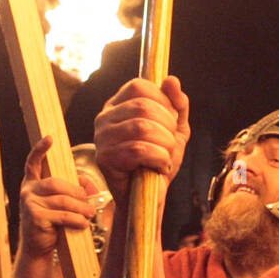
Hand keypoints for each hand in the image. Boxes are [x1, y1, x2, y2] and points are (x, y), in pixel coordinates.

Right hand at [18, 135, 95, 258]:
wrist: (39, 247)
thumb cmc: (52, 221)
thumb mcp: (62, 203)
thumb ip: (74, 190)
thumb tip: (91, 186)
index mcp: (33, 183)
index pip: (33, 162)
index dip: (40, 149)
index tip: (49, 138)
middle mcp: (28, 191)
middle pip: (56, 183)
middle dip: (76, 192)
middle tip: (89, 202)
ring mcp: (29, 204)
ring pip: (62, 200)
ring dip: (80, 208)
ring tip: (90, 214)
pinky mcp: (34, 218)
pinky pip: (62, 215)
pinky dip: (76, 220)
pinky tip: (83, 224)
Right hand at [94, 76, 189, 203]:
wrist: (148, 197)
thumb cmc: (159, 160)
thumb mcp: (174, 129)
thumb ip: (177, 105)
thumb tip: (171, 80)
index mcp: (118, 104)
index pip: (140, 86)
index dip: (163, 103)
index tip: (169, 123)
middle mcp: (104, 117)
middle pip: (144, 107)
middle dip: (167, 127)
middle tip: (168, 145)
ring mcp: (101, 137)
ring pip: (142, 127)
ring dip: (165, 144)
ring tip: (164, 156)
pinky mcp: (104, 158)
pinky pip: (138, 149)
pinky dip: (158, 158)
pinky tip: (158, 166)